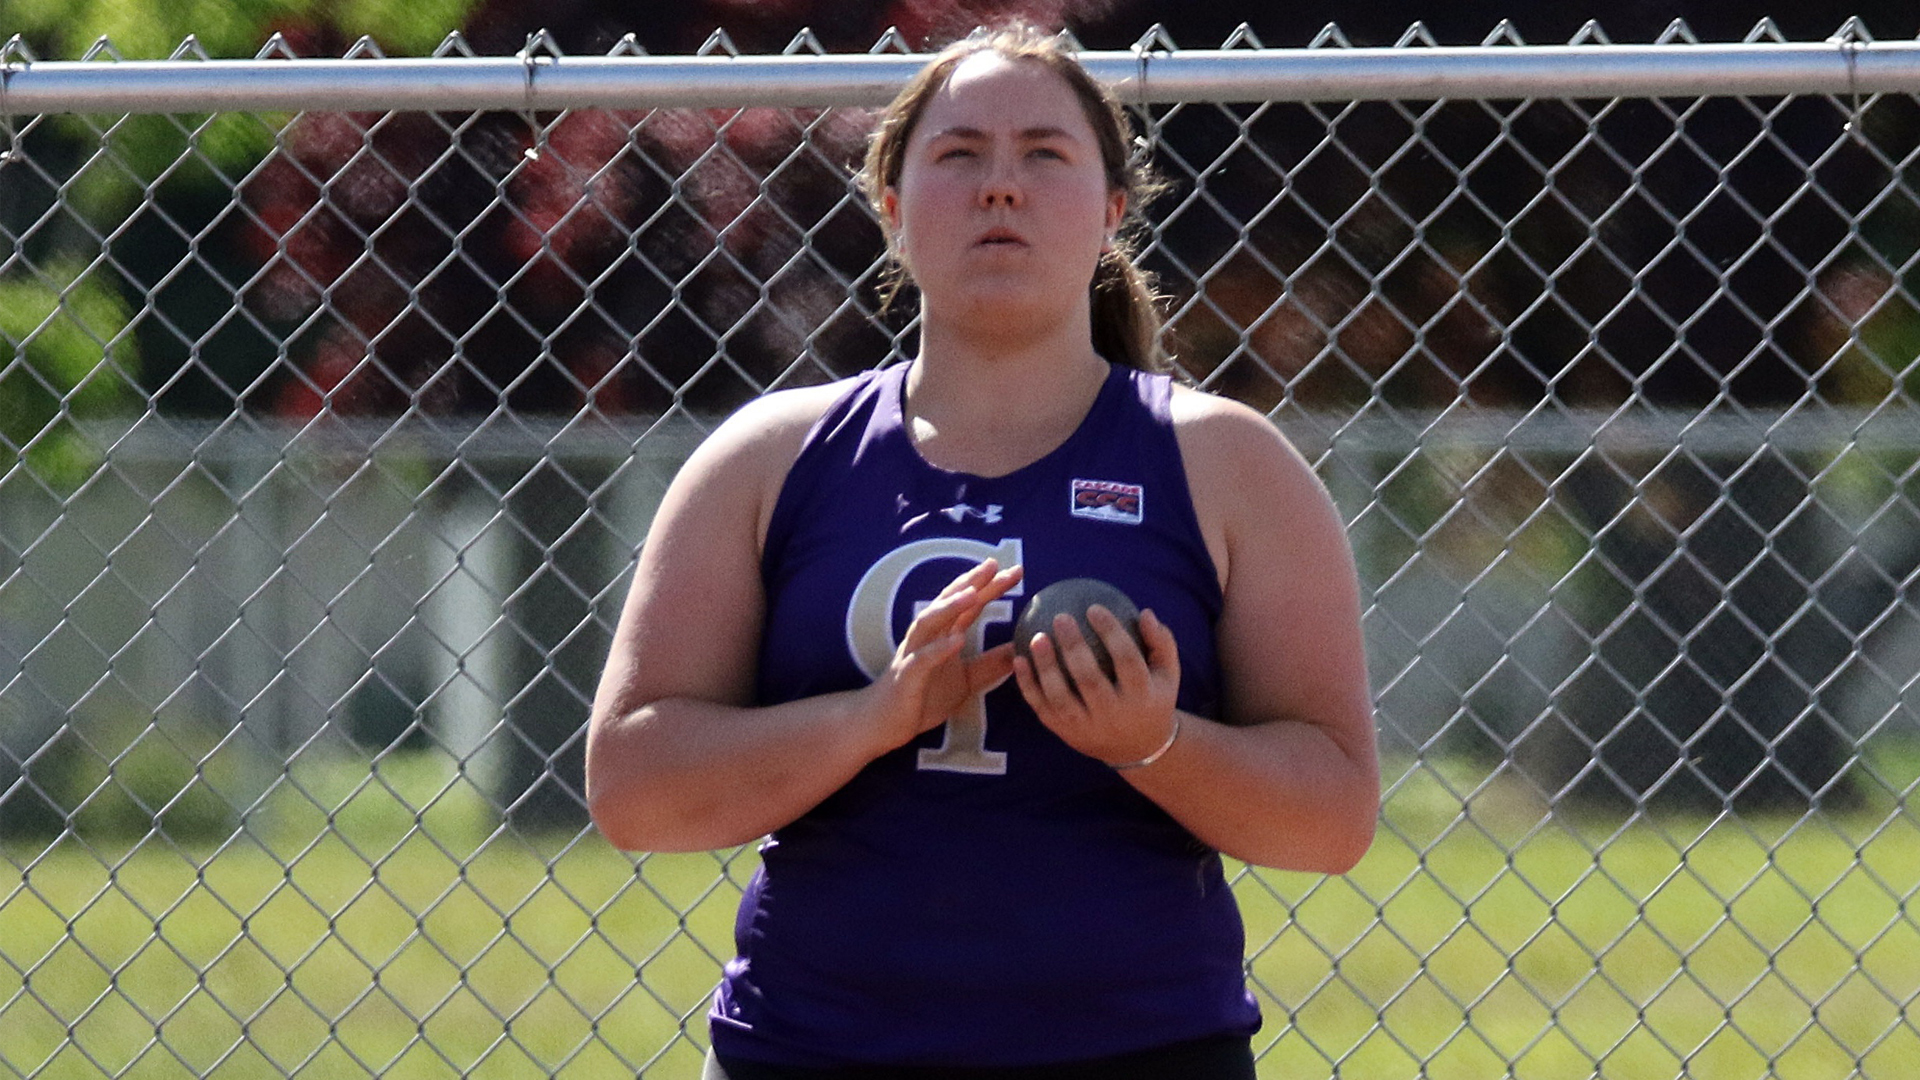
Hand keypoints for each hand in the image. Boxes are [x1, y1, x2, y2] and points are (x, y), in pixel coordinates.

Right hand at [860, 558, 1022, 754]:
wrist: (885, 722)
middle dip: (972, 582)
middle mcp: (927, 636)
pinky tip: (957, 641)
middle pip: (949, 602)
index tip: (1015, 571)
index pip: (969, 605)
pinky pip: (922, 659)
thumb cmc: (923, 697)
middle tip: (995, 565)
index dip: (990, 587)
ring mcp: (914, 653)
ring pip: (930, 622)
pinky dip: (939, 648)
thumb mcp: (965, 680)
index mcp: (942, 635)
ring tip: (974, 593)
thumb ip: (990, 665)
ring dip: (951, 606)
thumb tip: (1021, 650)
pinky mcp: (906, 675)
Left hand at [1013, 603, 1179, 765]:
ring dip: (1046, 667)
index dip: (1111, 632)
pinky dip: (1028, 685)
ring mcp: (1086, 727)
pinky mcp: (1065, 733)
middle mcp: (1113, 714)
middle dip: (1074, 647)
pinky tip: (1018, 659)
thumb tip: (1145, 612)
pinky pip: (1042, 707)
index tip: (1093, 607)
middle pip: (1090, 679)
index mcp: (1142, 696)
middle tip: (1061, 617)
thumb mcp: (1168, 674)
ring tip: (1036, 637)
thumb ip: (1161, 642)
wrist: (1138, 748)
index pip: (1127, 660)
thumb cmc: (1151, 698)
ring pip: (1061, 697)